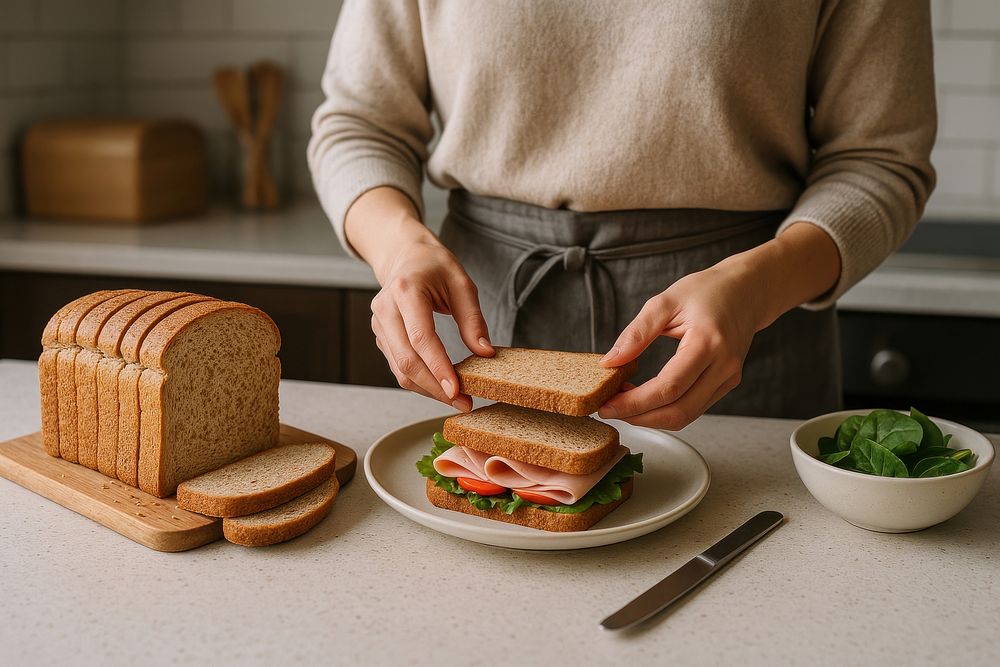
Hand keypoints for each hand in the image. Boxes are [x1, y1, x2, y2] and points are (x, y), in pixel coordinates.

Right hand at [371, 237, 493, 410]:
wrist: (405, 256)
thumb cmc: (435, 266)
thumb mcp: (462, 283)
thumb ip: (473, 320)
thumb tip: (485, 354)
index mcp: (405, 290)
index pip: (420, 338)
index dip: (438, 367)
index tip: (457, 389)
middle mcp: (385, 308)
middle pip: (407, 360)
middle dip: (435, 387)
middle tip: (463, 402)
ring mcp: (379, 324)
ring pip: (400, 369)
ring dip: (427, 389)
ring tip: (456, 399)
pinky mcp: (380, 337)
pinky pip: (398, 367)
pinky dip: (420, 381)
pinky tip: (441, 386)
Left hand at [597, 222, 841, 428]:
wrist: (746, 291)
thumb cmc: (707, 291)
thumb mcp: (665, 302)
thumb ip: (636, 333)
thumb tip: (610, 362)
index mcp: (708, 343)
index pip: (668, 387)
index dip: (634, 403)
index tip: (607, 404)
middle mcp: (723, 366)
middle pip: (678, 410)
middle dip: (639, 417)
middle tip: (609, 410)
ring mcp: (728, 378)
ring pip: (686, 416)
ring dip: (651, 418)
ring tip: (622, 405)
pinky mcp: (727, 383)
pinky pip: (694, 408)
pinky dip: (666, 410)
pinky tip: (645, 399)